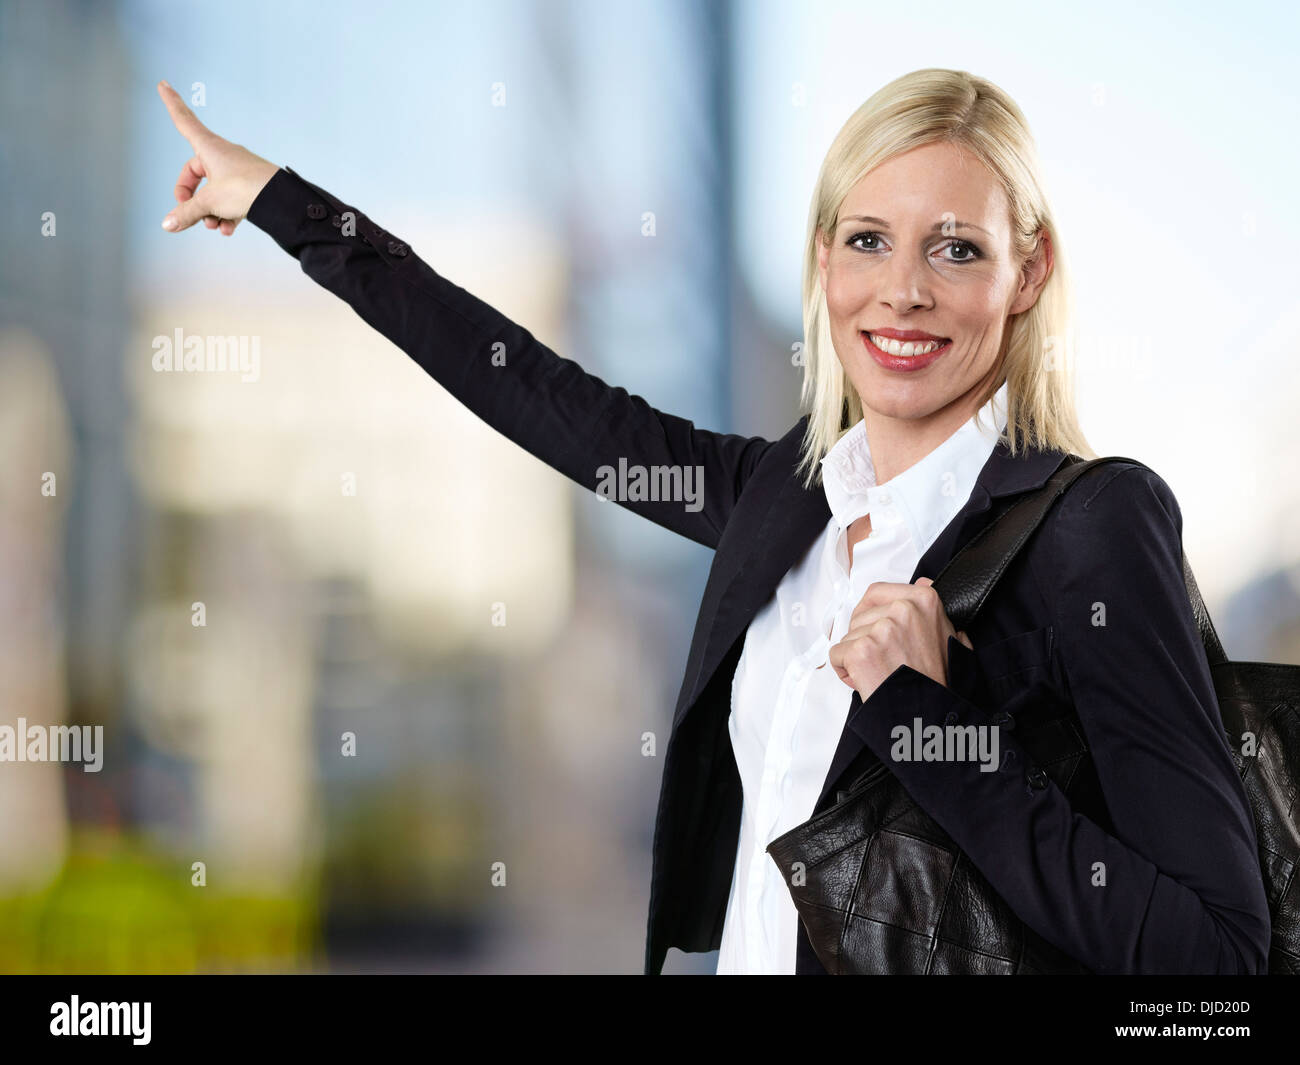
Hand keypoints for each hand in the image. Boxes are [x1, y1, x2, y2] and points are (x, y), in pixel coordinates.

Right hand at [156, 80, 279, 235]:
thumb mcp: (210, 202)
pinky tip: (228, 230)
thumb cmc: (246, 190)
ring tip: (214, 226)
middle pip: (195, 173)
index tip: (163, 84)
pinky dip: (227, 215)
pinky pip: (231, 200)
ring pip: (214, 191)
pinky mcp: (250, 186)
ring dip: (210, 211)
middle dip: (191, 198)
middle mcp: (222, 154)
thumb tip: (167, 224)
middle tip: (190, 214)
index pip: (184, 120)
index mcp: (209, 146)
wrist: (283, 200)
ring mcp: (237, 170)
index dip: (172, 103)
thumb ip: (187, 213)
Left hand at [827, 576, 972, 700]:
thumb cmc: (938, 682)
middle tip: (885, 661)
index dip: (870, 615)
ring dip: (857, 657)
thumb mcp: (949, 636)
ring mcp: (881, 629)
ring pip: (848, 637)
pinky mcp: (861, 650)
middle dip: (864, 639)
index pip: (876, 593)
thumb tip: (923, 583)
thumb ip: (932, 610)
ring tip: (881, 673)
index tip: (876, 631)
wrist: (931, 715)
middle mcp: (903, 610)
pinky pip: (835, 655)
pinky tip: (867, 681)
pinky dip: (845, 671)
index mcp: (925, 600)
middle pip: (859, 617)